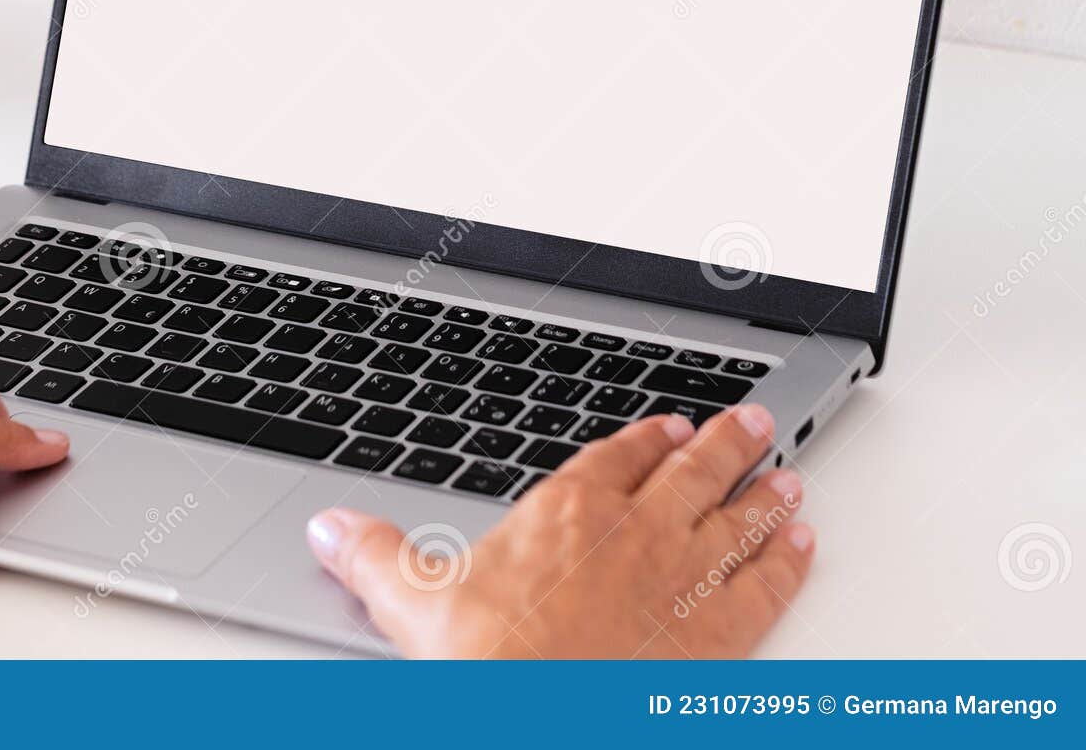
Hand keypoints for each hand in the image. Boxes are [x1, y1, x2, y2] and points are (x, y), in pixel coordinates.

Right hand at [305, 405, 811, 657]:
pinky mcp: (717, 634)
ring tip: (787, 474)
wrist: (540, 714)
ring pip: (737, 520)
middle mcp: (634, 532)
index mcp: (567, 512)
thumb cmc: (488, 664)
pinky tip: (805, 548)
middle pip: (690, 474)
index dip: (645, 441)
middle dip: (724, 445)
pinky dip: (788, 563)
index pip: (615, 458)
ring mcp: (682, 579)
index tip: (666, 427)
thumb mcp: (412, 602)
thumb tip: (331, 529)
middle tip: (750, 422)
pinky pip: (765, 587)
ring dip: (763, 494)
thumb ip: (372, 555)